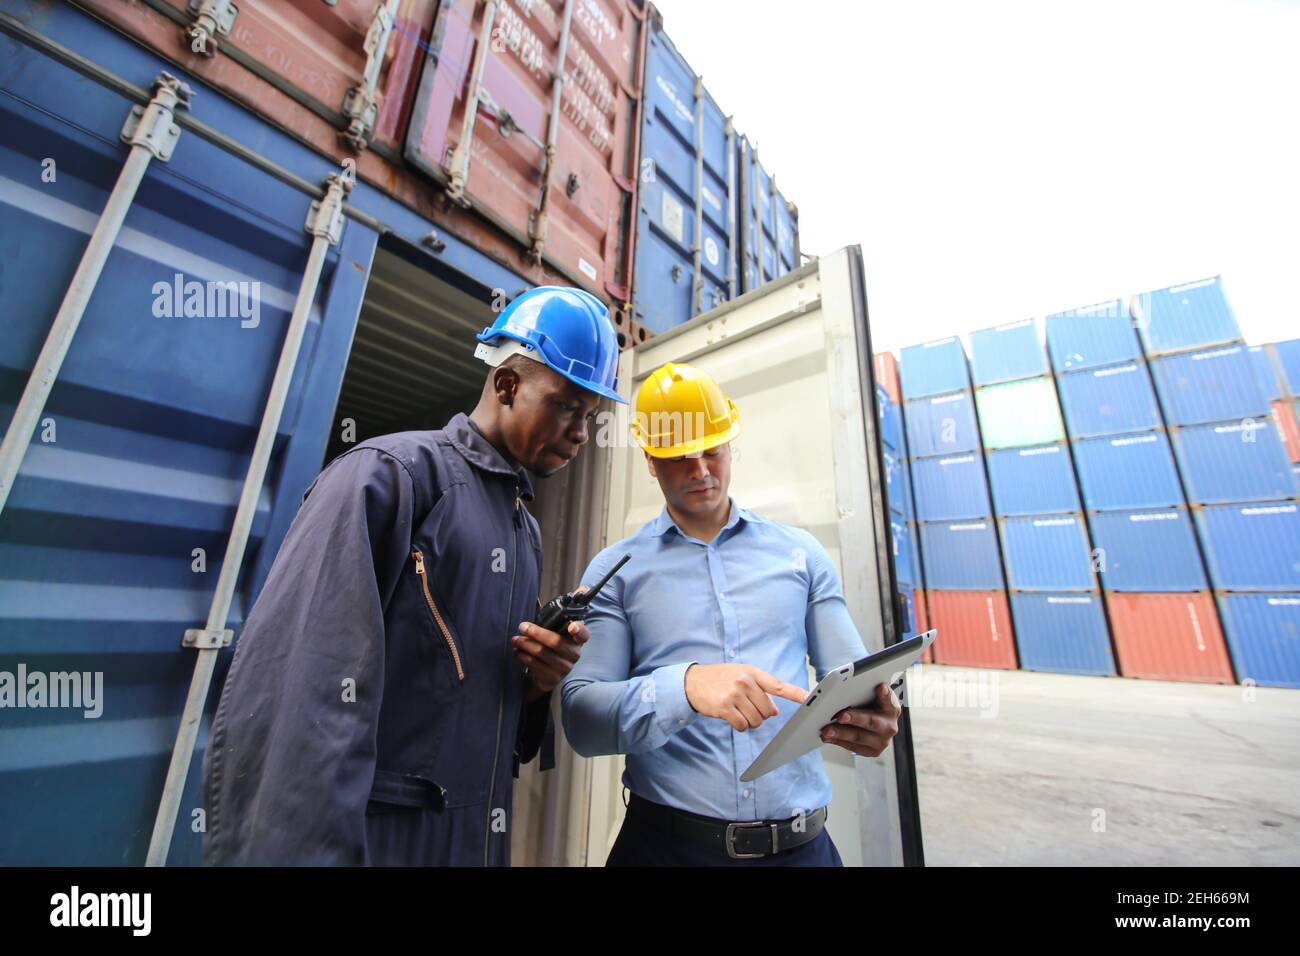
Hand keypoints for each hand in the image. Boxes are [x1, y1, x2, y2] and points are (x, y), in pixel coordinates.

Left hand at [513, 616, 588, 696]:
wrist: (548, 672)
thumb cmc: (550, 646)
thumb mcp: (554, 633)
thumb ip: (550, 621)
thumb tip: (535, 604)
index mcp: (577, 639)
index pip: (583, 633)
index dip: (579, 629)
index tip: (572, 626)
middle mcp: (574, 654)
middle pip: (555, 642)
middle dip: (536, 633)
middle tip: (522, 626)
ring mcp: (564, 668)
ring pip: (541, 653)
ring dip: (525, 644)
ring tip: (515, 640)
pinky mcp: (552, 678)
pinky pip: (534, 664)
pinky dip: (523, 656)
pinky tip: (518, 652)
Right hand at [684, 663, 807, 731]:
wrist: (692, 681)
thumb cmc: (719, 678)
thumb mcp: (741, 675)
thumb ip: (760, 689)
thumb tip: (774, 710)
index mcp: (753, 673)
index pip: (779, 685)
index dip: (796, 693)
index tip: (810, 698)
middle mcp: (745, 682)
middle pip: (768, 711)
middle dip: (761, 714)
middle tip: (747, 708)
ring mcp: (735, 694)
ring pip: (756, 720)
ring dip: (749, 721)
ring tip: (737, 710)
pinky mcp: (725, 707)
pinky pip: (742, 726)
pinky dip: (739, 726)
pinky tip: (730, 716)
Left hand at [820, 682, 900, 756]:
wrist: (869, 724)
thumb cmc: (867, 706)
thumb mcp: (867, 696)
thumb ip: (861, 691)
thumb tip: (840, 689)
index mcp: (891, 707)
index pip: (889, 699)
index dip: (885, 694)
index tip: (880, 687)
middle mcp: (889, 725)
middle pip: (872, 722)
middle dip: (855, 718)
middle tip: (840, 716)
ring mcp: (882, 740)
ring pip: (860, 737)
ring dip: (841, 733)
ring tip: (827, 730)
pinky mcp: (872, 751)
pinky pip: (853, 747)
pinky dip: (838, 741)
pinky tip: (828, 737)